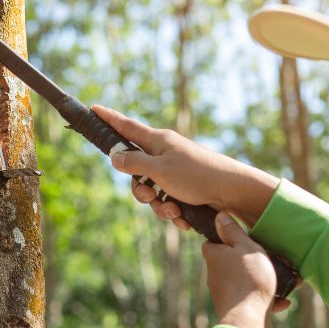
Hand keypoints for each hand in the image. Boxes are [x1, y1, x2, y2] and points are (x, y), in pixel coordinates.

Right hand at [92, 105, 279, 228]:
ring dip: (160, 206)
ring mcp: (176, 172)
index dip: (109, 119)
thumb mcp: (159, 170)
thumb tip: (114, 156)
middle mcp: (165, 154)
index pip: (127, 126)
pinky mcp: (186, 189)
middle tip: (151, 196)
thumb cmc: (197, 175)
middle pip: (136, 171)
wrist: (234, 192)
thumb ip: (134, 163)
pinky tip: (184, 218)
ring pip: (152, 192)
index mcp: (158, 141)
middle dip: (140, 190)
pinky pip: (169, 202)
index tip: (94, 108)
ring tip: (174, 211)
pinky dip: (174, 213)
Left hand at [202, 212, 289, 327]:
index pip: (213, 242)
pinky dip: (267, 298)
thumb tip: (219, 216)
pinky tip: (282, 301)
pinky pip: (253, 298)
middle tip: (272, 259)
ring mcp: (226, 293)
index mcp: (214, 256)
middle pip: (232, 261)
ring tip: (285, 280)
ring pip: (246, 280)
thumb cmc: (248, 280)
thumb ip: (234, 232)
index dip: (227, 238)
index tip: (244, 238)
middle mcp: (216, 275)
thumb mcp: (246, 248)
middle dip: (253, 260)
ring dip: (264, 280)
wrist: (247, 320)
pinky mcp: (237, 308)